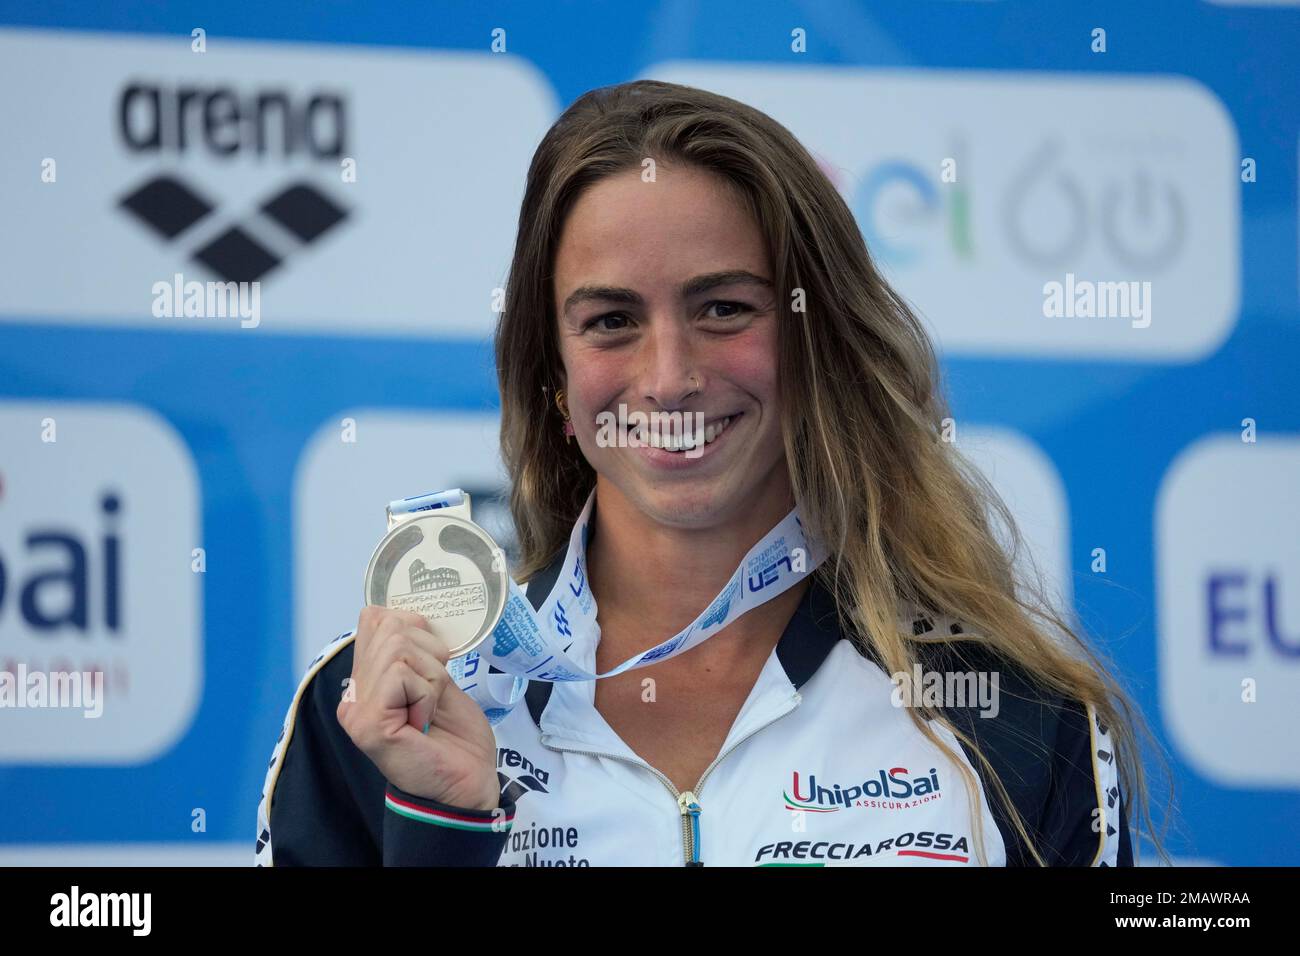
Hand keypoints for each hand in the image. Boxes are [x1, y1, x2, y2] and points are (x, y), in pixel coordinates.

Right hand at [337, 606, 498, 810]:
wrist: (468, 784)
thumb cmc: (456, 737)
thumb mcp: (437, 679)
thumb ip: (417, 652)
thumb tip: (409, 615)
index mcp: (367, 680)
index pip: (374, 618)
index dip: (414, 626)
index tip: (433, 662)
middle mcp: (354, 694)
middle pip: (389, 626)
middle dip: (429, 652)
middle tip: (433, 694)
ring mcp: (357, 710)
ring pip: (398, 648)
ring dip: (431, 676)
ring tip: (429, 709)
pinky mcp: (369, 722)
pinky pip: (402, 674)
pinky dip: (427, 692)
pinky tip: (424, 722)